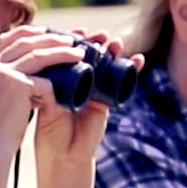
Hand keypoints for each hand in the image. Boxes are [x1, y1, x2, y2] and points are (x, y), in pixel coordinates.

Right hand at [0, 28, 85, 151]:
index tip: (43, 32)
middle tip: (69, 39)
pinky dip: (57, 86)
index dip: (25, 33)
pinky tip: (70, 86)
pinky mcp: (15, 84)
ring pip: (37, 54)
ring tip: (79, 52)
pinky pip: (44, 80)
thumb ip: (3, 79)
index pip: (4, 39)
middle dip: (48, 38)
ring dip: (61, 51)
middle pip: (22, 41)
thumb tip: (28, 69)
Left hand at [34, 30, 138, 169]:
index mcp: (62, 80)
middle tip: (100, 35)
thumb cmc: (50, 133)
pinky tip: (139, 60)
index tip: (77, 31)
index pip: (69, 54)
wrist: (65, 156)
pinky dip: (132, 70)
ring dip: (114, 52)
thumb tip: (52, 82)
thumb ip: (50, 95)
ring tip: (116, 43)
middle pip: (90, 56)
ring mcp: (95, 91)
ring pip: (107, 66)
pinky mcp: (108, 101)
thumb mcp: (47, 109)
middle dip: (97, 43)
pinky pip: (122, 83)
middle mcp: (79, 82)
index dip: (74, 41)